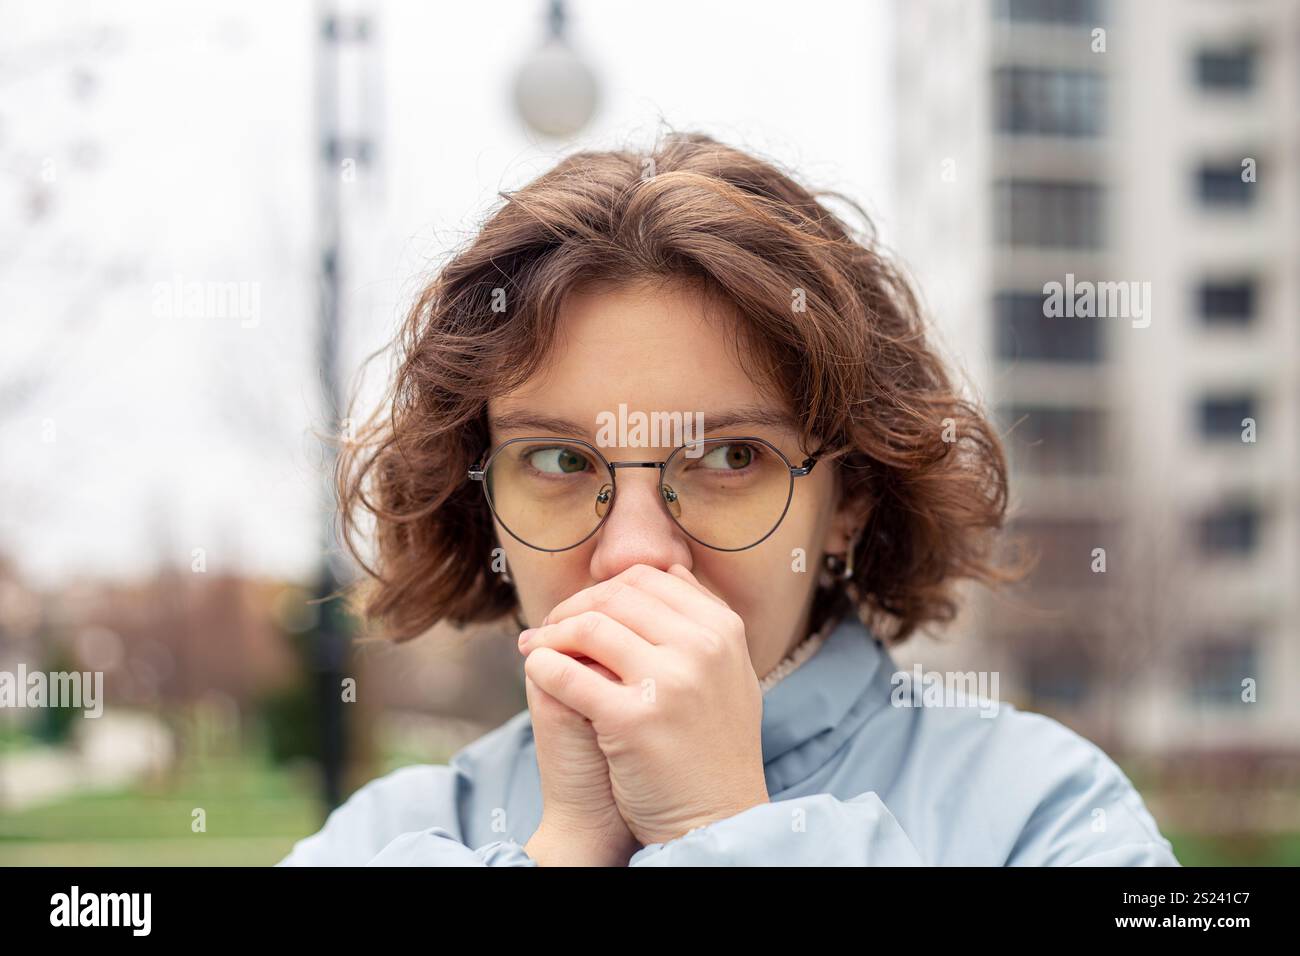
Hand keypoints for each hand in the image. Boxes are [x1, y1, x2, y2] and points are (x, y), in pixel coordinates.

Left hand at [518, 564, 769, 846]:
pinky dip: (543, 665)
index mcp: (724, 630)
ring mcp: (670, 682)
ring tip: (535, 647)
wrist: (717, 818)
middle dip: (573, 608)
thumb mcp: (727, 672)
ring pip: (590, 628)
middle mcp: (702, 648)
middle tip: (548, 626)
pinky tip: (536, 670)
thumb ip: (700, 620)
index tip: (582, 609)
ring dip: (552, 633)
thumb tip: (669, 568)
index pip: (649, 580)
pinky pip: (568, 674)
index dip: (605, 589)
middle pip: (617, 598)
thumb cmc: (713, 748)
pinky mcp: (634, 719)